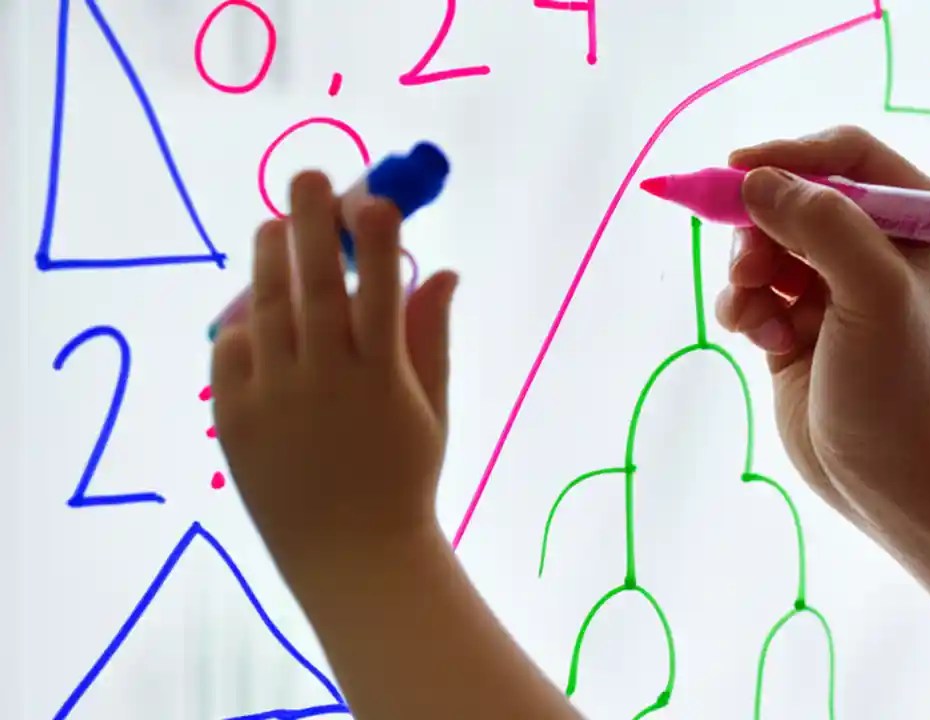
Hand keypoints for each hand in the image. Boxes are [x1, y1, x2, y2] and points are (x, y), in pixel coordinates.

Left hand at [209, 170, 458, 577]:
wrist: (349, 555)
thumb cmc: (403, 478)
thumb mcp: (432, 409)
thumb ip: (431, 337)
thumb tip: (443, 270)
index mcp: (383, 378)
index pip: (378, 292)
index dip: (378, 241)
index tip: (375, 198)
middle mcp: (325, 379)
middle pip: (314, 284)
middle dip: (311, 222)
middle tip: (308, 176)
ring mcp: (273, 398)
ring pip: (266, 307)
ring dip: (269, 259)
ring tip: (273, 225)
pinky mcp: (233, 417)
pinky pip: (232, 351)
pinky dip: (243, 323)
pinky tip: (256, 309)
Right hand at [715, 126, 929, 518]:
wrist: (887, 475)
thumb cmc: (896, 382)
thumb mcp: (872, 291)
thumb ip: (821, 224)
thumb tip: (754, 182)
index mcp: (913, 221)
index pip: (845, 155)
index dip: (790, 155)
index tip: (738, 170)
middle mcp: (872, 246)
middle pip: (792, 196)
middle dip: (761, 228)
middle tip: (750, 267)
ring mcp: (829, 286)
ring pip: (761, 244)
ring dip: (747, 275)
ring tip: (758, 315)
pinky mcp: (793, 323)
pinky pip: (749, 291)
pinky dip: (744, 310)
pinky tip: (763, 342)